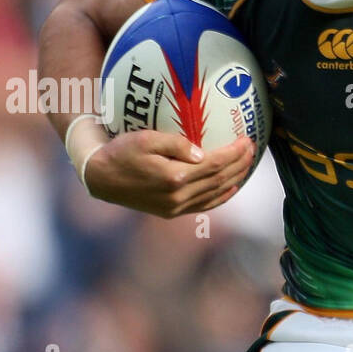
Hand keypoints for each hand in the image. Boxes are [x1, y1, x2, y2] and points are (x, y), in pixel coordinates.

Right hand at [84, 130, 254, 217]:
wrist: (100, 178)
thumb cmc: (121, 152)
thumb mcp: (146, 139)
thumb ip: (176, 144)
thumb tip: (204, 153)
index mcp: (174, 176)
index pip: (214, 164)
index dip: (234, 153)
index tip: (246, 141)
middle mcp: (178, 196)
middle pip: (219, 180)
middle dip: (239, 164)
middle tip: (252, 150)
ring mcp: (175, 207)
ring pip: (214, 194)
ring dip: (234, 179)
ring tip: (247, 165)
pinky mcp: (171, 212)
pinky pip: (203, 206)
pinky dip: (220, 197)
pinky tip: (230, 188)